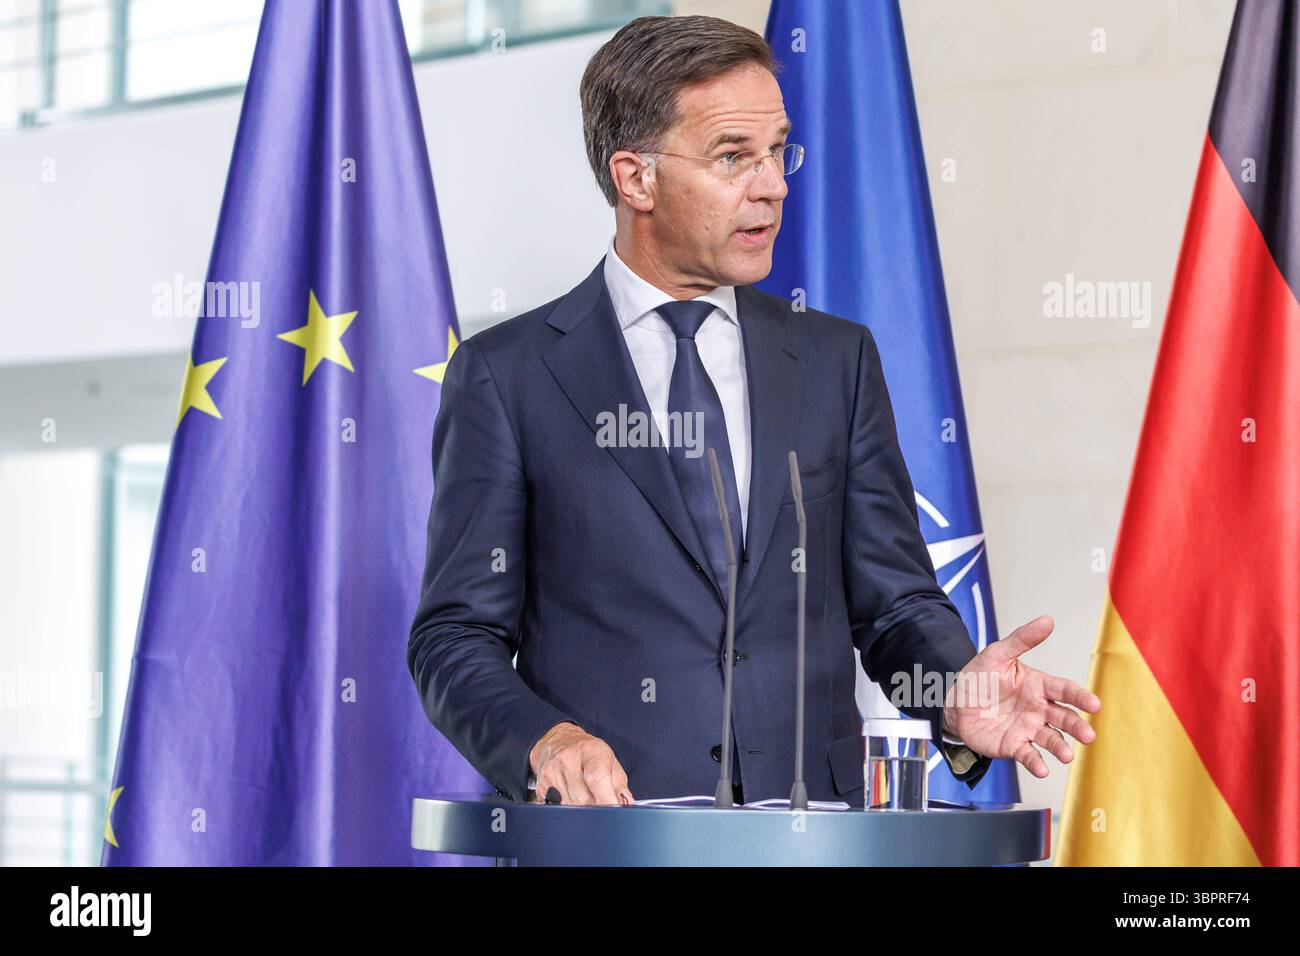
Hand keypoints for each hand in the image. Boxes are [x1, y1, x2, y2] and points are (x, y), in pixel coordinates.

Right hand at [528, 722, 633, 805]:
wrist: (558, 741)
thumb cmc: (589, 753)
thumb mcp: (610, 761)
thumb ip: (619, 786)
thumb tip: (627, 807)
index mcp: (590, 752)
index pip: (597, 777)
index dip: (606, 799)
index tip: (614, 811)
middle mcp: (568, 760)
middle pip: (583, 798)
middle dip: (596, 808)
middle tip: (601, 804)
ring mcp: (552, 772)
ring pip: (569, 806)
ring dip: (581, 810)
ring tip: (585, 798)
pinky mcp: (541, 785)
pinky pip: (556, 808)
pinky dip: (566, 809)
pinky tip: (570, 799)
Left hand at [942, 615, 1100, 777]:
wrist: (954, 702)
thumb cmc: (979, 677)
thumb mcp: (996, 654)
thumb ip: (1022, 639)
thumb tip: (1047, 620)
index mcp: (1038, 685)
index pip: (1063, 690)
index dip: (1079, 696)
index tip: (1094, 704)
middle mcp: (1038, 709)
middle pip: (1064, 718)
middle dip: (1077, 726)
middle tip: (1088, 735)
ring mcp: (1028, 728)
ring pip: (1051, 738)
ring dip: (1061, 747)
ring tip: (1068, 755)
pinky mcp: (1014, 745)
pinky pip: (1029, 755)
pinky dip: (1037, 763)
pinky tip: (1043, 770)